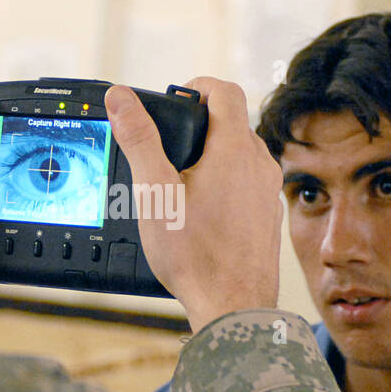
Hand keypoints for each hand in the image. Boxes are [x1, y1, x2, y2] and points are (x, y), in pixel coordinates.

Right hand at [105, 77, 281, 332]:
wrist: (232, 305)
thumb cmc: (195, 255)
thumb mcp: (155, 192)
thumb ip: (139, 139)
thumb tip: (121, 98)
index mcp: (235, 150)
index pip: (225, 91)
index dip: (197, 86)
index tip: (175, 100)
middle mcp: (260, 165)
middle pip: (234, 121)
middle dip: (201, 123)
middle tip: (168, 144)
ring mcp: (268, 191)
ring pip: (243, 153)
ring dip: (215, 153)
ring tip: (181, 180)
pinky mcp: (268, 215)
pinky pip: (249, 182)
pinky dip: (227, 181)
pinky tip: (202, 209)